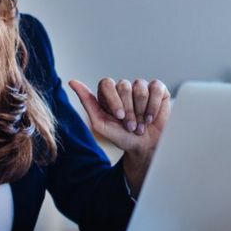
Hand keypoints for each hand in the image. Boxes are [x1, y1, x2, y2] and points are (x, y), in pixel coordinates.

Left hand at [69, 78, 170, 194]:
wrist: (144, 148)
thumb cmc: (122, 137)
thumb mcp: (101, 124)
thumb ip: (87, 102)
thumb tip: (72, 82)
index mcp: (108, 94)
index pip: (107, 83)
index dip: (114, 99)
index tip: (119, 117)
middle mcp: (124, 88)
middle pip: (124, 86)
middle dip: (129, 110)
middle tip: (131, 126)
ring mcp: (141, 87)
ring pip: (140, 87)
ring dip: (141, 111)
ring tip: (141, 125)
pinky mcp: (158, 90)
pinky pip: (156, 88)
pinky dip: (154, 105)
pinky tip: (151, 118)